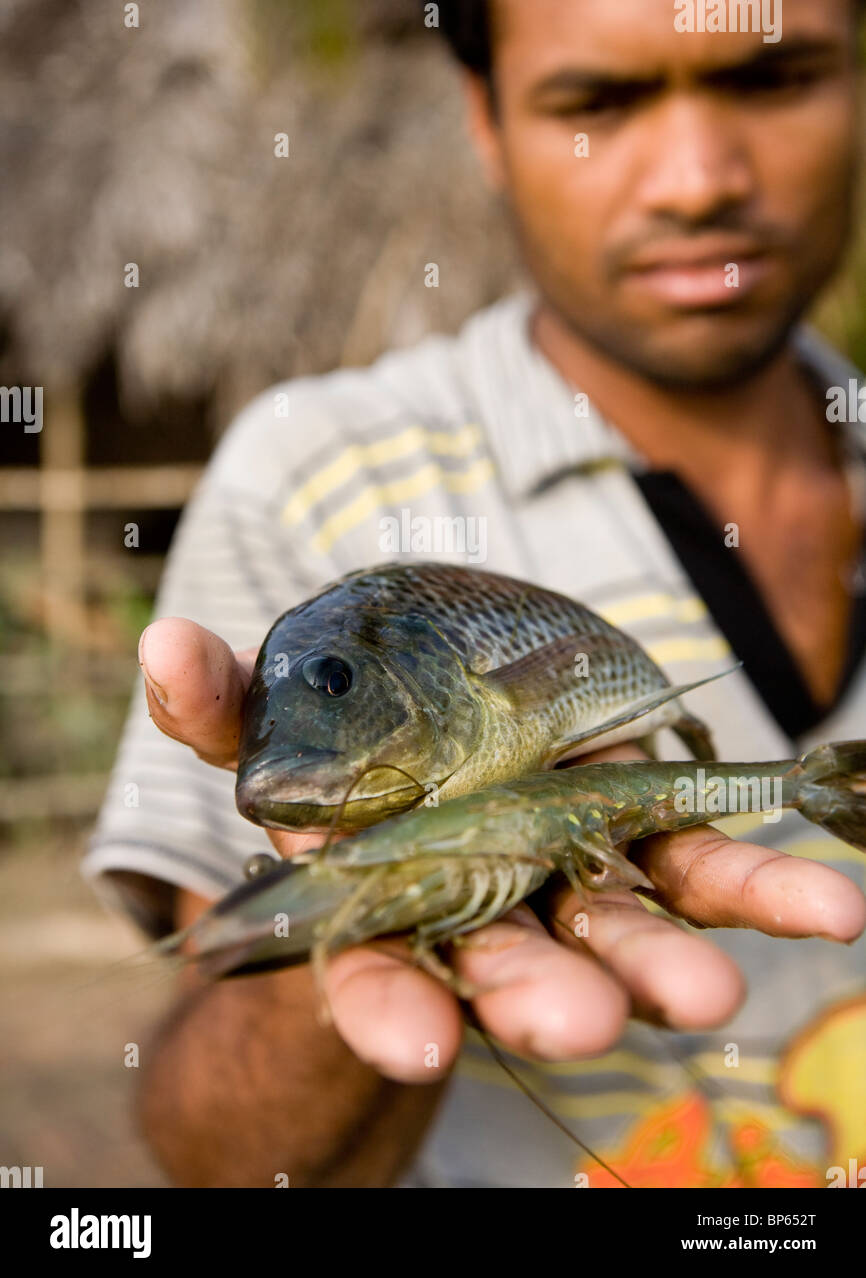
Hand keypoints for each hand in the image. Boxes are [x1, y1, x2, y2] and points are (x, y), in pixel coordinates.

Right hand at [140, 617, 865, 1082]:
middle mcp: (478, 918)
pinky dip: (757, 890)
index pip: (373, 971)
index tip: (411, 1038)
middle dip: (542, 995)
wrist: (431, 747)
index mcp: (380, 907)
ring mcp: (564, 888)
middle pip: (506, 969)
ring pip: (613, 935)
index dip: (384, 1006)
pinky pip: (696, 870)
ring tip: (712, 993)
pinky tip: (826, 912)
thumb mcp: (271, 732)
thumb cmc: (337, 758)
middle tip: (584, 1021)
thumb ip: (225, 704)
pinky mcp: (636, 846)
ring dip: (664, 962)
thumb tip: (163, 642)